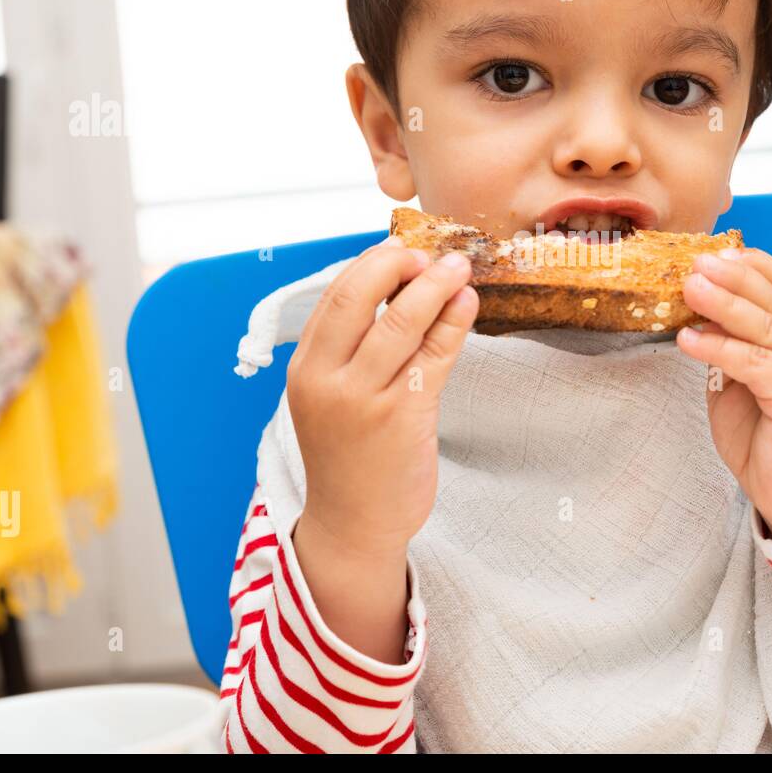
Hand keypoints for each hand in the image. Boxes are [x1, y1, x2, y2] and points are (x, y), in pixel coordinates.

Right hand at [286, 235, 477, 559]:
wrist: (354, 523)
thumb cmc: (349, 455)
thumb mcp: (330, 396)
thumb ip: (351, 348)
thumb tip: (395, 287)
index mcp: (305, 368)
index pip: (335, 296)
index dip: (372, 265)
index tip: (402, 249)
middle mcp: (327, 379)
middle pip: (360, 297)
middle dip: (399, 264)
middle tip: (431, 253)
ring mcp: (364, 399)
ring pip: (402, 322)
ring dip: (435, 286)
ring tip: (459, 268)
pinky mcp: (403, 417)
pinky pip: (434, 356)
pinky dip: (453, 323)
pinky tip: (467, 305)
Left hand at [675, 246, 771, 554]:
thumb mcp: (745, 387)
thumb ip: (733, 352)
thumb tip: (699, 318)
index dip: (749, 268)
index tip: (712, 253)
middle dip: (731, 278)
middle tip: (693, 262)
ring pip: (766, 327)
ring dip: (723, 305)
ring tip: (688, 287)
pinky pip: (757, 363)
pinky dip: (720, 347)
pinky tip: (689, 339)